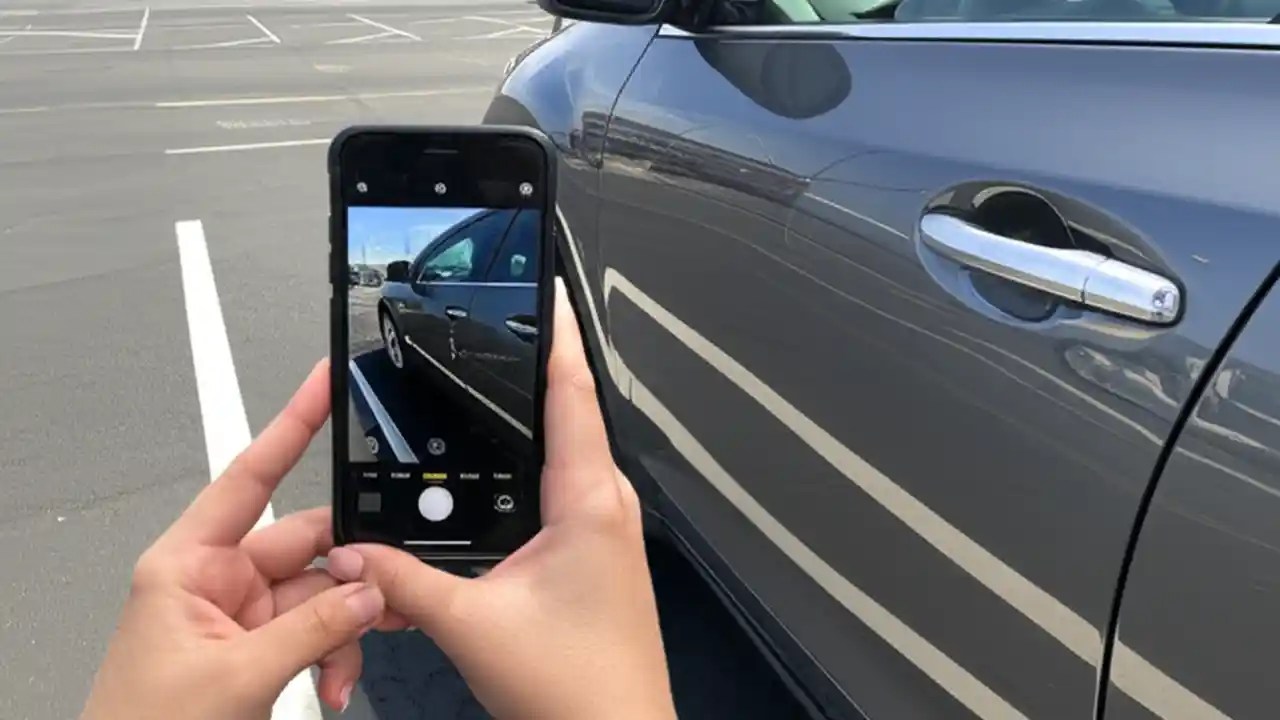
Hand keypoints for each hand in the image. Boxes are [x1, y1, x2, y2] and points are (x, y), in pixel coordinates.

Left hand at [82, 360, 387, 718]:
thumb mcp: (237, 676)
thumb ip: (313, 628)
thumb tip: (370, 591)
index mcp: (188, 565)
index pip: (250, 476)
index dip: (291, 424)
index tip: (324, 383)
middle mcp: (215, 580)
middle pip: (305, 543)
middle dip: (351, 569)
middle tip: (386, 589)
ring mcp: (240, 615)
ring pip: (322, 592)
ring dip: (347, 627)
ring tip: (347, 668)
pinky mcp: (259, 647)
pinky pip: (319, 629)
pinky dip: (339, 652)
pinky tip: (339, 682)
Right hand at [327, 279, 677, 719]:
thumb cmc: (578, 692)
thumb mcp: (470, 625)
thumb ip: (402, 581)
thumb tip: (355, 552)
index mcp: (588, 501)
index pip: (572, 392)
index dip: (558, 333)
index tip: (548, 287)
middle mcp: (606, 507)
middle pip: (569, 414)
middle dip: (536, 370)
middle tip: (507, 326)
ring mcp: (607, 531)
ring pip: (566, 456)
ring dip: (534, 425)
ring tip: (502, 388)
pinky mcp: (598, 555)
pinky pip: (564, 493)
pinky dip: (533, 474)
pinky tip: (507, 479)